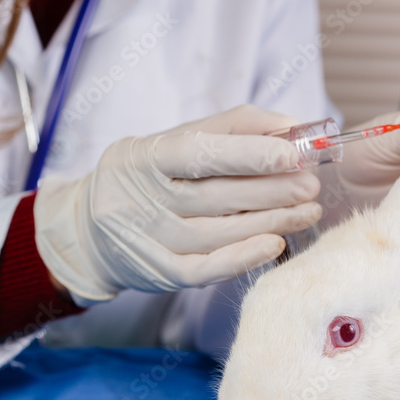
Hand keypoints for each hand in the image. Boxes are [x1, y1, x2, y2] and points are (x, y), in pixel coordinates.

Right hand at [34, 105, 321, 303]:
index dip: (247, 153)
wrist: (90, 229)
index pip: (198, 152)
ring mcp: (150, 239)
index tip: (292, 153)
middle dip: (270, 190)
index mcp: (146, 156)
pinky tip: (276, 245)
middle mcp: (143, 199)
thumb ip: (235, 128)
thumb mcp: (177, 140)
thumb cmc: (151, 175)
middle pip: (215, 195)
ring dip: (270, 222)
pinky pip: (205, 269)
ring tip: (308, 211)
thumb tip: (294, 126)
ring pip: (217, 233)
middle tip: (310, 185)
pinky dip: (242, 258)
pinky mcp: (160, 273)